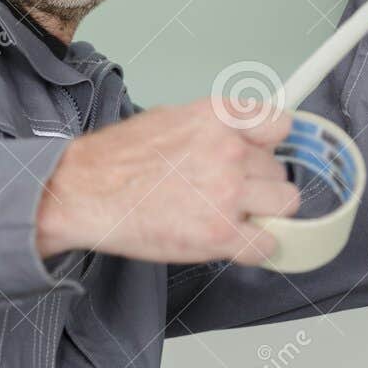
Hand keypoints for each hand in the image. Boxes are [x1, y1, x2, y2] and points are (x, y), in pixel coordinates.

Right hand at [35, 97, 299, 266]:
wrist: (83, 193)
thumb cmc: (116, 160)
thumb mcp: (172, 118)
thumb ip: (214, 128)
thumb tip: (241, 140)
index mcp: (218, 117)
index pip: (280, 126)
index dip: (268, 146)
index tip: (259, 157)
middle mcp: (230, 150)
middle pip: (279, 172)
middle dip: (258, 186)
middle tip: (227, 195)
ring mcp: (228, 192)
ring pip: (284, 205)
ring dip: (262, 215)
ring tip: (229, 218)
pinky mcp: (220, 233)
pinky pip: (267, 245)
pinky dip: (256, 249)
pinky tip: (233, 244)